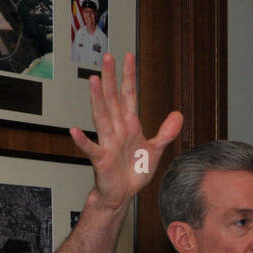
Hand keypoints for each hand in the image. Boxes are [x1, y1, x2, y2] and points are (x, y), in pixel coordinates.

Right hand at [70, 53, 183, 210]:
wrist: (122, 194)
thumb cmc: (133, 172)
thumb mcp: (155, 151)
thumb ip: (166, 132)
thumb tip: (178, 114)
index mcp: (130, 126)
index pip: (129, 96)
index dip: (129, 77)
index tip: (128, 57)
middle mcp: (117, 130)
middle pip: (113, 100)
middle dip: (111, 79)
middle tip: (108, 57)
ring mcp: (108, 143)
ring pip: (102, 117)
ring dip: (97, 99)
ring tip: (94, 81)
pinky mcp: (101, 160)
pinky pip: (91, 149)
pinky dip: (82, 141)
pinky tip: (73, 131)